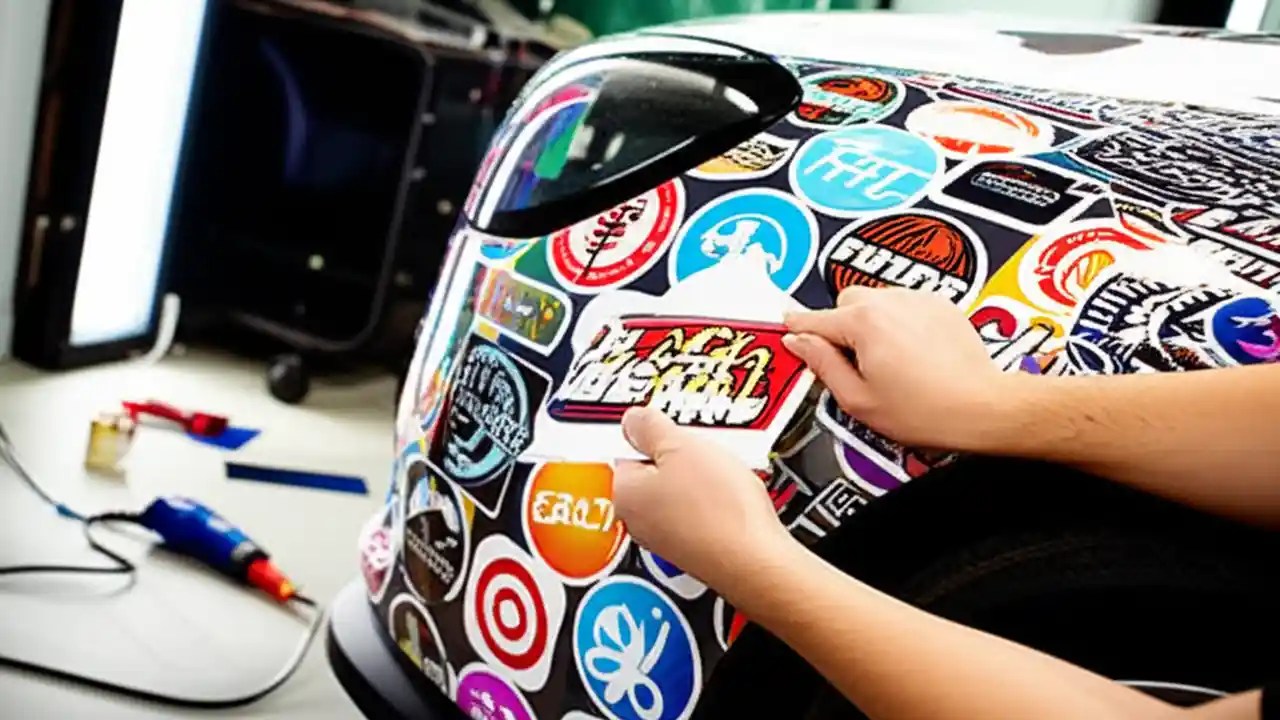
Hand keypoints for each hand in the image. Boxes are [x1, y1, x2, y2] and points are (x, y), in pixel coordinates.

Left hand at [612, 407, 794, 592]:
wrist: (757, 562)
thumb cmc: (718, 511)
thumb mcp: (681, 446)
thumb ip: (650, 427)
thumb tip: (633, 420)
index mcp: (625, 493)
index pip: (624, 451)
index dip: (651, 434)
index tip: (670, 428)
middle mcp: (638, 521)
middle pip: (652, 472)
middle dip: (679, 455)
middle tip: (702, 448)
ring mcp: (667, 539)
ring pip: (679, 491)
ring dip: (700, 478)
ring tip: (723, 471)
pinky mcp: (695, 549)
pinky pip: (698, 512)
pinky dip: (714, 501)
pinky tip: (733, 497)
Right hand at [783, 286, 1014, 449]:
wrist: (982, 406)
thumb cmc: (926, 409)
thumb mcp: (858, 399)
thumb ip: (822, 365)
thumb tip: (798, 342)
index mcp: (863, 323)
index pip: (813, 320)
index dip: (797, 328)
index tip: (787, 329)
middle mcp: (889, 302)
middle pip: (844, 302)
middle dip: (840, 327)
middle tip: (850, 363)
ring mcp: (917, 299)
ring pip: (874, 301)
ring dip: (869, 323)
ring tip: (885, 361)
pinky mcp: (940, 305)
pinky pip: (903, 305)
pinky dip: (898, 322)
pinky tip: (910, 353)